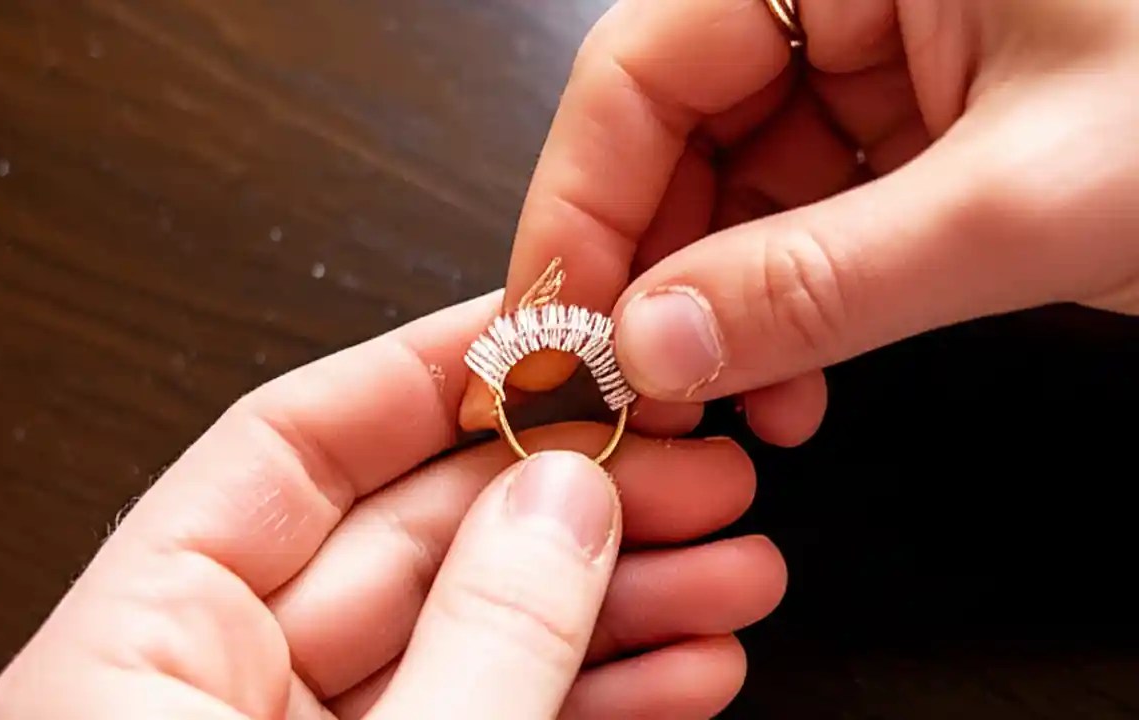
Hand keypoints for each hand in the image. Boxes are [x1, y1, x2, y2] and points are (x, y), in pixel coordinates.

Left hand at [0, 292, 785, 719]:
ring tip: (734, 568)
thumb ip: (478, 641)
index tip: (550, 338)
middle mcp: (207, 698)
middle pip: (411, 540)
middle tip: (691, 465)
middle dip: (575, 504)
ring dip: (616, 607)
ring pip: (475, 640)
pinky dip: (593, 698)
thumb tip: (561, 501)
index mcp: (133, 661)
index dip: (427, 377)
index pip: (284, 450)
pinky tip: (686, 667)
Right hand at [461, 0, 1138, 440]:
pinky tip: (796, 380)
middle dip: (652, 278)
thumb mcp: (1038, 199)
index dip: (580, 214)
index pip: (640, 71)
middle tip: (638, 398)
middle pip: (674, 133)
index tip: (555, 339)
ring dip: (722, 310)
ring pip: (736, 184)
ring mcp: (886, 48)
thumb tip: (653, 346)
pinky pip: (809, 210)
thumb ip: (829, 279)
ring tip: (736, 410)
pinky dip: (791, 303)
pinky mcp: (927, 115)